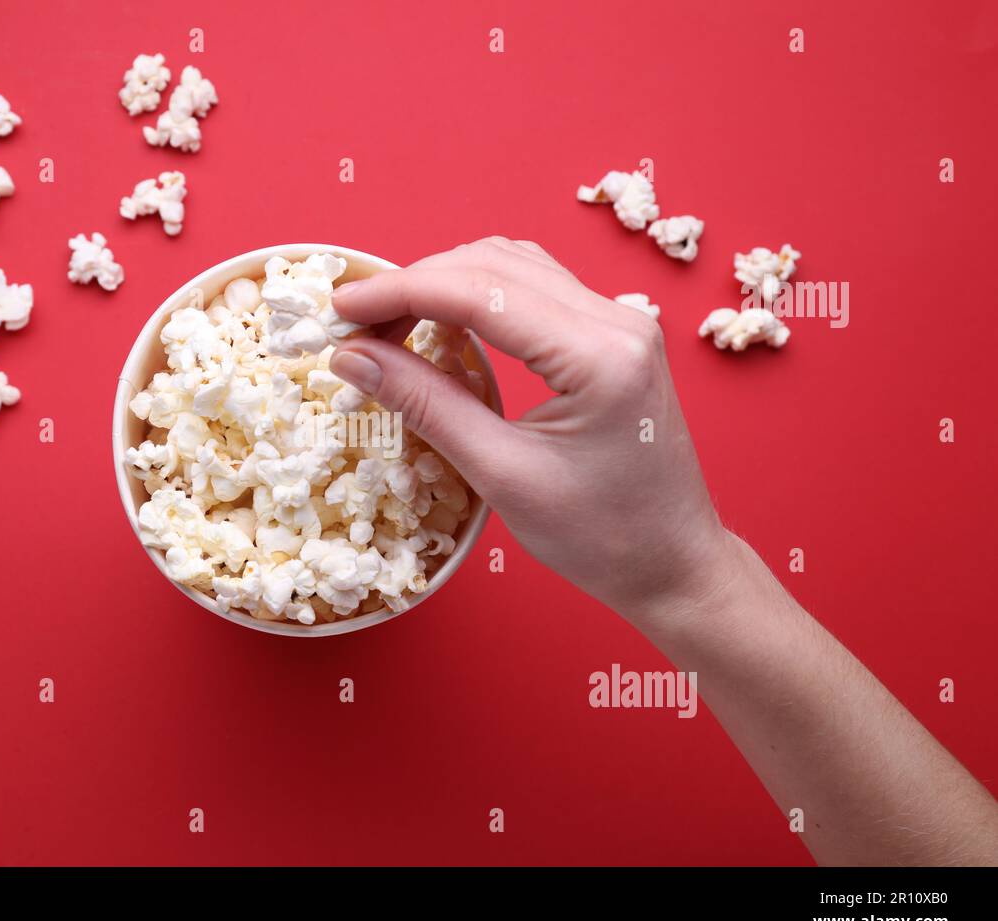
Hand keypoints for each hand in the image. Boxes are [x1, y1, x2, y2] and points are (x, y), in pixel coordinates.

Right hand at [330, 237, 730, 620]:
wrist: (675, 564)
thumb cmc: (601, 537)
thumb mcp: (502, 476)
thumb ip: (426, 405)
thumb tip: (352, 357)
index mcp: (598, 354)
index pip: (478, 291)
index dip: (398, 292)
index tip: (339, 310)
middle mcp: (616, 320)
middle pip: (491, 264)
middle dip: (413, 285)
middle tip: (353, 328)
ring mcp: (618, 322)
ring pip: (510, 266)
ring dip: (442, 285)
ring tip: (388, 328)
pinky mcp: (610, 336)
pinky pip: (532, 290)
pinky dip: (476, 298)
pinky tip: (441, 330)